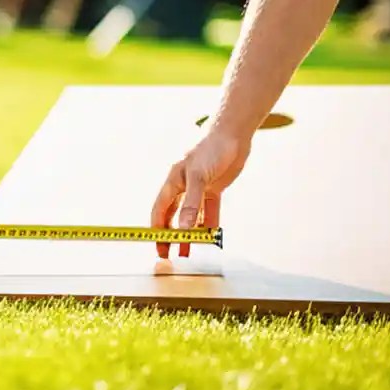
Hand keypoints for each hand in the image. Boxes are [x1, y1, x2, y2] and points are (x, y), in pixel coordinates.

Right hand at [151, 128, 250, 257]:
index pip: (160, 211)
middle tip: (169, 254)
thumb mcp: (198, 177)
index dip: (157, 229)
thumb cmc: (211, 149)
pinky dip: (208, 224)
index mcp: (172, 182)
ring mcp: (198, 189)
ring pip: (190, 216)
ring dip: (189, 233)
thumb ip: (191, 203)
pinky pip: (208, 212)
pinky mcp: (213, 189)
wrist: (232, 135)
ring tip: (187, 252)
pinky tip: (209, 237)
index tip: (158, 246)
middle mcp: (183, 187)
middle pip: (172, 216)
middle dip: (169, 235)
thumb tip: (184, 228)